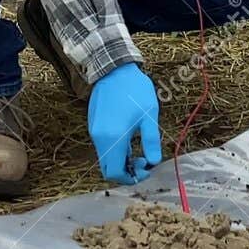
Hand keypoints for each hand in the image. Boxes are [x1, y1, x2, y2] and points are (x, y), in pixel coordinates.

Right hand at [87, 64, 161, 184]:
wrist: (114, 70)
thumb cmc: (135, 91)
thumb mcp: (149, 116)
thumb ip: (151, 141)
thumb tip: (154, 162)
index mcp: (114, 138)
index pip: (116, 173)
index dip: (131, 178)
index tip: (145, 169)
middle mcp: (100, 138)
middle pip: (108, 169)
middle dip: (125, 172)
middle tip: (142, 162)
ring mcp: (95, 132)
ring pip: (105, 159)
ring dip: (120, 161)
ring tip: (137, 150)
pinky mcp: (93, 126)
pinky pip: (102, 148)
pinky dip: (114, 151)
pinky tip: (128, 140)